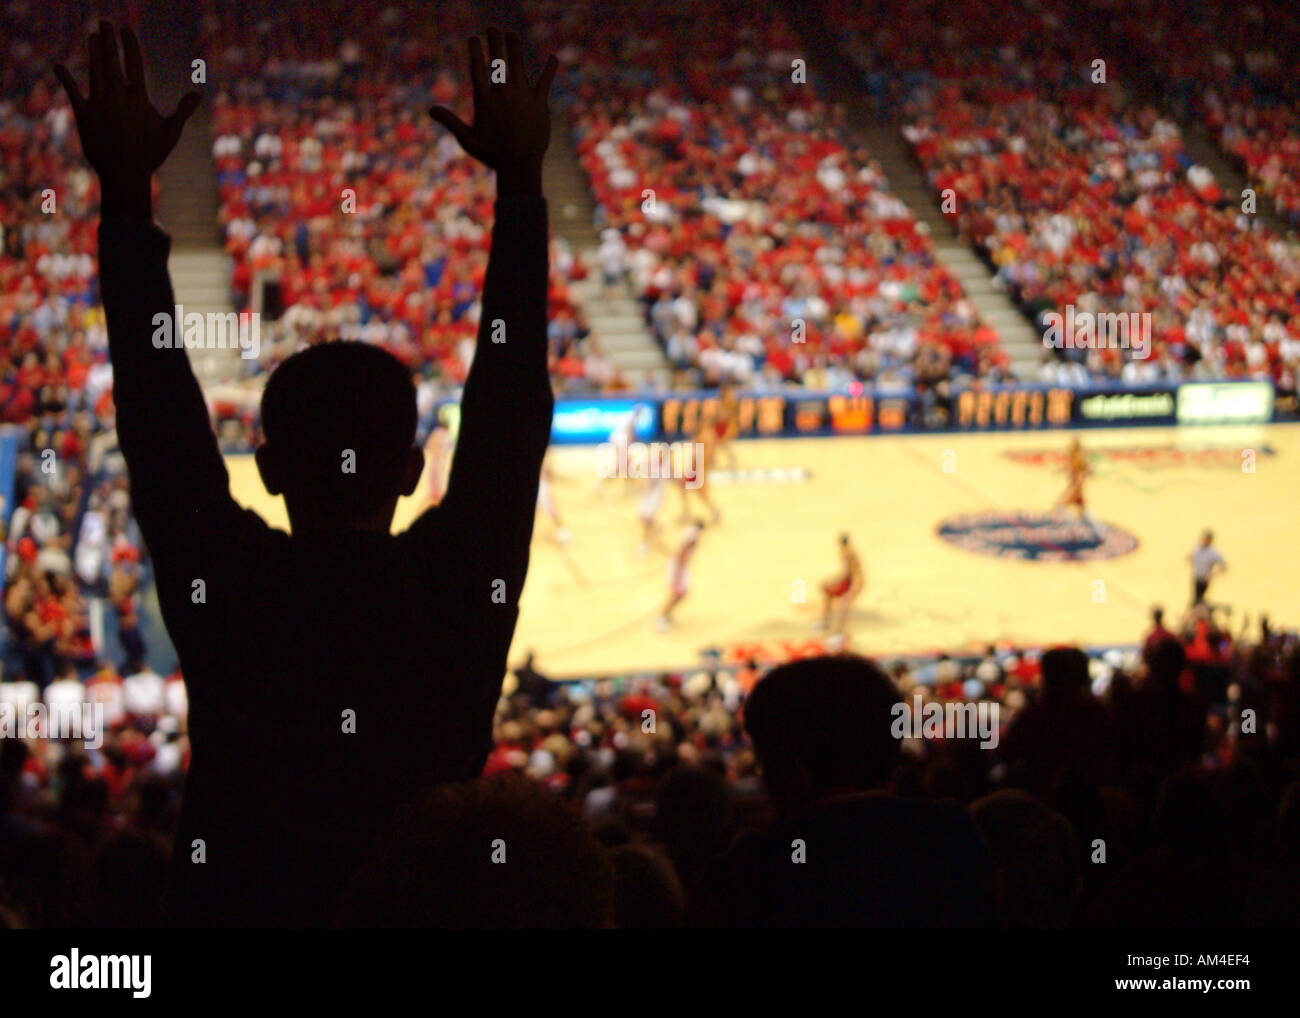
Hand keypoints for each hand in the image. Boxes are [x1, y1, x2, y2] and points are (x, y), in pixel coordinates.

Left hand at [54, 22, 200, 218]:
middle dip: (108, 40)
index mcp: (138, 99)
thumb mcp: (171, 131)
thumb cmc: (150, 154)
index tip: (126, 30)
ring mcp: (99, 104)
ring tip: (93, 37)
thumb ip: (183, 110)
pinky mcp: (84, 115)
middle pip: (112, 62)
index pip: (134, 64)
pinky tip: (59, 66)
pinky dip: (65, 78)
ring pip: (94, 71)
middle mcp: (117, 97)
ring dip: (93, 52)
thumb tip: (199, 93)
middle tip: (105, 23)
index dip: (129, 45)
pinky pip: (73, 92)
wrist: (124, 174)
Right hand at [429, 28, 556, 194]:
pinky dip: (549, 68)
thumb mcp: (466, 138)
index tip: (474, 38)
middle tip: (493, 29)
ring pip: (519, 61)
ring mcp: (522, 95)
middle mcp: (503, 92)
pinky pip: (545, 81)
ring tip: (511, 36)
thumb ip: (449, 120)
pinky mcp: (539, 102)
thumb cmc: (491, 154)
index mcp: (484, 98)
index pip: (477, 65)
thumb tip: (430, 110)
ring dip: (515, 45)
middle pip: (498, 56)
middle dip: (495, 38)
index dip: (475, 48)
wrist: (519, 165)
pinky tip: (553, 58)